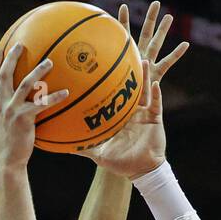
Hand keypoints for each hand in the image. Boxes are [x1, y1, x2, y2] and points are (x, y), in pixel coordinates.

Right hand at [0, 43, 68, 169]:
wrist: (7, 161)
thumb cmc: (9, 144)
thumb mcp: (2, 125)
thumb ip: (6, 110)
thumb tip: (18, 102)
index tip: (0, 50)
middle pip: (4, 74)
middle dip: (12, 57)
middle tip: (21, 45)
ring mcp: (10, 110)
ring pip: (24, 84)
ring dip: (37, 71)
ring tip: (49, 62)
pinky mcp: (23, 118)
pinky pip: (41, 103)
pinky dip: (54, 97)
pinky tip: (66, 92)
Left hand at [85, 1, 188, 178]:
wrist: (139, 171)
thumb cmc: (121, 162)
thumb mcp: (99, 153)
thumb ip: (83, 147)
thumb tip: (64, 147)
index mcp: (119, 113)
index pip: (113, 91)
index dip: (110, 76)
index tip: (102, 59)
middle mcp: (132, 108)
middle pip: (131, 83)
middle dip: (131, 66)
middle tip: (127, 48)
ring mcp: (144, 112)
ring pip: (145, 89)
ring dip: (145, 75)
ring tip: (143, 59)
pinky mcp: (155, 119)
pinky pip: (156, 104)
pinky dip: (156, 95)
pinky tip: (155, 84)